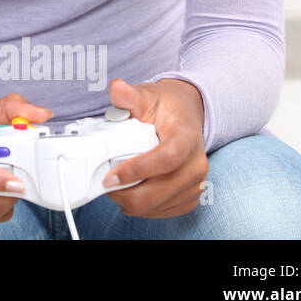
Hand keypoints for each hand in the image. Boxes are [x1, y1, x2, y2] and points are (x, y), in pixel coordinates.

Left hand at [102, 77, 207, 217]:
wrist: (186, 117)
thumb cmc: (165, 108)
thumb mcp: (146, 96)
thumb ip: (129, 95)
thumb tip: (117, 88)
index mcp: (186, 138)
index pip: (166, 160)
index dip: (137, 170)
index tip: (110, 176)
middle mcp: (196, 165)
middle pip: (159, 192)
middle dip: (125, 192)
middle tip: (103, 182)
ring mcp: (196, 184)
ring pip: (156, 206)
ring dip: (130, 199)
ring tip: (116, 182)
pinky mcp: (190, 198)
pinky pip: (161, 212)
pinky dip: (141, 206)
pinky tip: (130, 189)